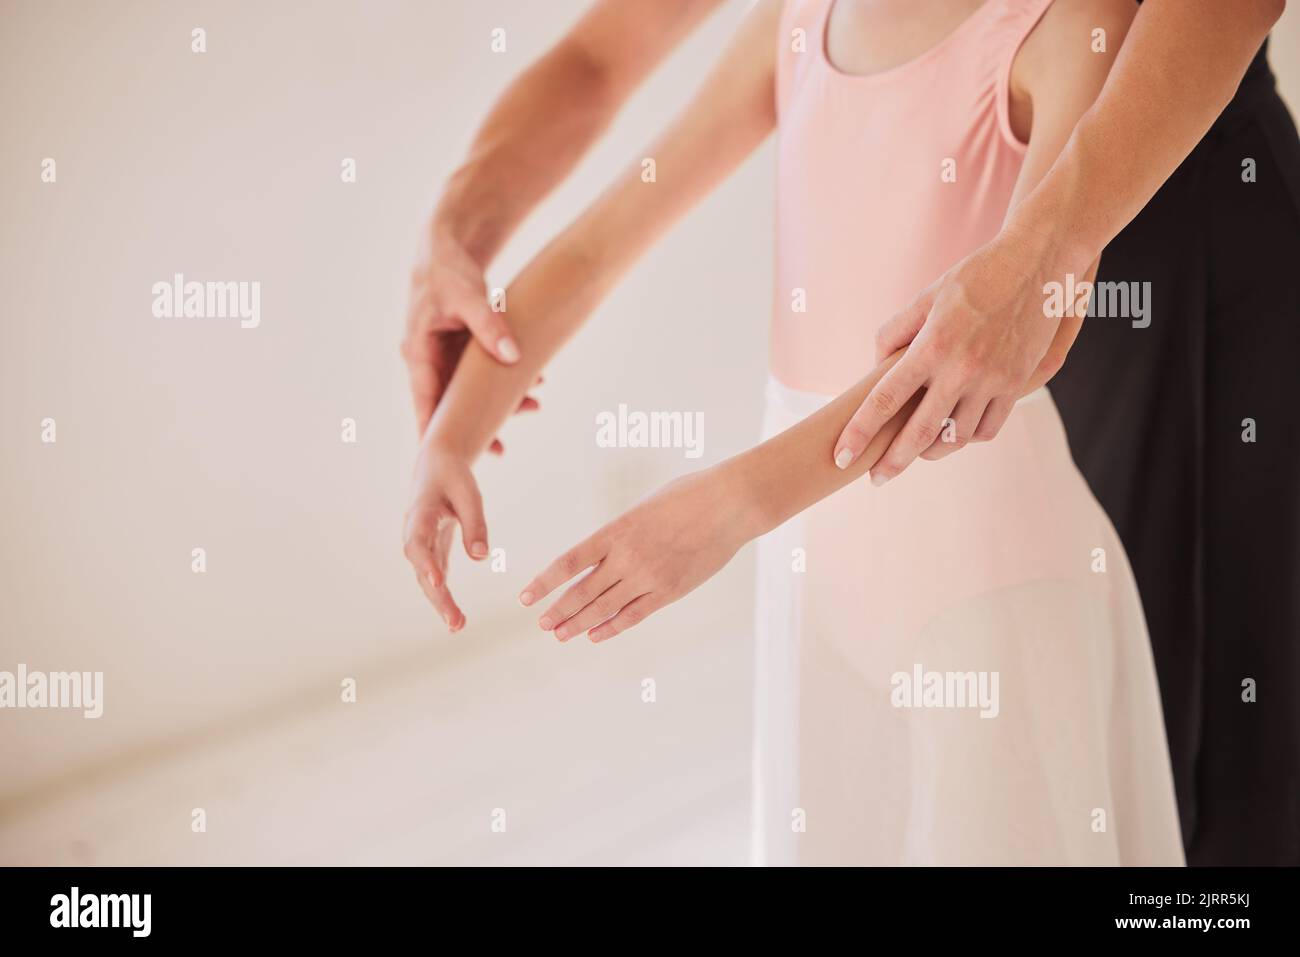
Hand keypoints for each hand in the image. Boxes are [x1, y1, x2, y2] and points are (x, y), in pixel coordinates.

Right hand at [401, 443, 489, 631]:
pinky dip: (443, 596)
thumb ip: (476, 524)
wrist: (435, 465)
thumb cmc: (453, 476)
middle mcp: (414, 533)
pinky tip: (456, 618)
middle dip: (437, 596)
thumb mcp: (469, 493)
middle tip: (455, 621)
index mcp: (420, 513)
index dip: (425, 563)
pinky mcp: (430, 551)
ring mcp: (420, 544)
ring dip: (440, 602)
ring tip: (458, 626)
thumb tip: (481, 558)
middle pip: (422, 569)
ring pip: (426, 578)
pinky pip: (434, 577)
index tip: (438, 583)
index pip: (417, 542)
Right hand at [402, 227, 528, 443]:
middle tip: (501, 450)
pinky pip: (478, 375)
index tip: (443, 457)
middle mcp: (428, 360)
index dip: (433, 430)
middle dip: (474, 425)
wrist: (447, 247)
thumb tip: (512, 356)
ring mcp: (444, 357)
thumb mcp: (468, 295)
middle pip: (448, 404)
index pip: (424, 401)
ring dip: (496, 403)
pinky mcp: (459, 350)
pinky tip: (532, 384)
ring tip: (533, 408)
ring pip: (467, 392)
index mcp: (419, 351)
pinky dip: (501, 381)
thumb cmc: (449, 270)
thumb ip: (489, 325)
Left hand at [519, 468, 755, 643]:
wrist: (729, 504)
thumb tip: (600, 559)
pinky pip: (634, 615)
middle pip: (582, 591)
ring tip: (559, 634)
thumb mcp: (643, 509)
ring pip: (604, 608)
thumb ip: (620, 535)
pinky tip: (595, 635)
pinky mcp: (670, 591)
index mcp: (616, 530)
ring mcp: (649, 577)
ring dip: (578, 623)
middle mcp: (627, 557)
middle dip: (558, 610)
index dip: (545, 582)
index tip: (526, 596)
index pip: (569, 562)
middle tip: (541, 623)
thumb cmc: (687, 497)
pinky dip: (611, 627)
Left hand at [832, 227, 1084, 481]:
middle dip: (893, 462)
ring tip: (916, 453)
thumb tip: (875, 369)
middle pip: (918, 432)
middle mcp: (962, 369)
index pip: (885, 399)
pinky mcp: (1016, 385)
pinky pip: (987, 429)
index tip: (842, 456)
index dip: (860, 432)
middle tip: (876, 478)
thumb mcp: (926, 297)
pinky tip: (953, 434)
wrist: (1036, 263)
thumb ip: (895, 333)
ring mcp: (993, 380)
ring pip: (956, 438)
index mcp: (932, 346)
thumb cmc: (975, 277)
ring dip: (931, 451)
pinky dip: (967, 437)